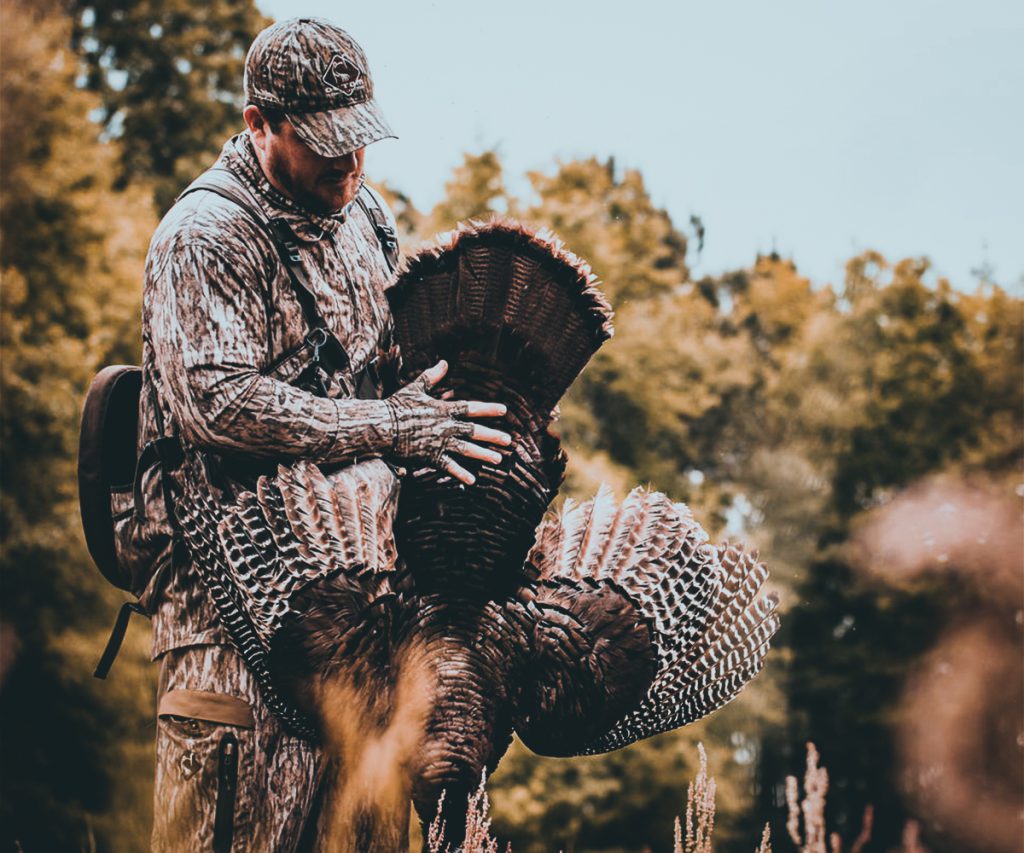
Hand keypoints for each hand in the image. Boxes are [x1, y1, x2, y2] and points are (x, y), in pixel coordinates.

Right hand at [385, 360, 510, 484]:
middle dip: (492, 435)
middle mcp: (445, 426)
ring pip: (466, 449)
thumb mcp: (415, 388)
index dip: (488, 409)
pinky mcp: (430, 456)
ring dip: (483, 455)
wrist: (381, 426)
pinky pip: (448, 466)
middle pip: (474, 431)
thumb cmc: (396, 406)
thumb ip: (432, 376)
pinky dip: (460, 473)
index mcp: (443, 409)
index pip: (471, 408)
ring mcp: (439, 442)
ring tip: (498, 460)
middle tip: (508, 440)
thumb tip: (444, 362)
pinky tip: (472, 480)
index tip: (504, 410)